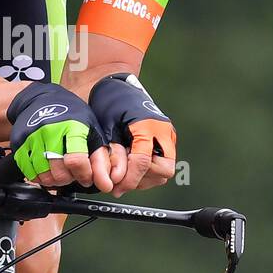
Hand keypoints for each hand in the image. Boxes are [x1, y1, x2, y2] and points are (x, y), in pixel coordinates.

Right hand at [7, 83, 113, 191]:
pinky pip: (28, 171)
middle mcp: (51, 129)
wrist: (41, 99)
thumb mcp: (91, 131)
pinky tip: (45, 169)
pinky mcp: (19, 142)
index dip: (83, 175)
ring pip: (43, 174)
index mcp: (73, 126)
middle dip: (68, 179)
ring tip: (59, 171)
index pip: (76, 161)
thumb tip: (106, 185)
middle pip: (59, 171)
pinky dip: (38, 176)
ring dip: (53, 180)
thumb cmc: (70, 117)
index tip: (86, 178)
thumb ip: (100, 159)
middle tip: (71, 173)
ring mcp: (32, 136)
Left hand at [88, 73, 177, 196]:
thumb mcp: (104, 127)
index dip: (129, 179)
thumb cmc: (108, 102)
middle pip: (165, 169)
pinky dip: (148, 172)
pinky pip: (162, 164)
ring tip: (125, 175)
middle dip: (144, 179)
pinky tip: (131, 168)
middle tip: (124, 181)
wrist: (117, 84)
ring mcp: (167, 135)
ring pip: (165, 170)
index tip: (116, 188)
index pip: (143, 161)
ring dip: (146, 178)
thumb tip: (113, 180)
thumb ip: (110, 154)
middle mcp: (163, 130)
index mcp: (147, 125)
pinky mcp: (167, 139)